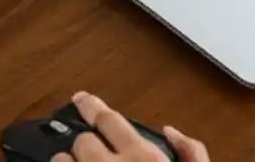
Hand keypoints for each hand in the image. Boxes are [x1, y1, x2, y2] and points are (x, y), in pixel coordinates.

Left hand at [51, 92, 209, 161]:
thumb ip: (192, 153)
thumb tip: (172, 132)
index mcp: (144, 158)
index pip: (109, 120)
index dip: (92, 107)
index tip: (82, 99)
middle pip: (83, 140)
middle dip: (84, 142)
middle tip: (87, 146)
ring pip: (62, 161)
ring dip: (66, 161)